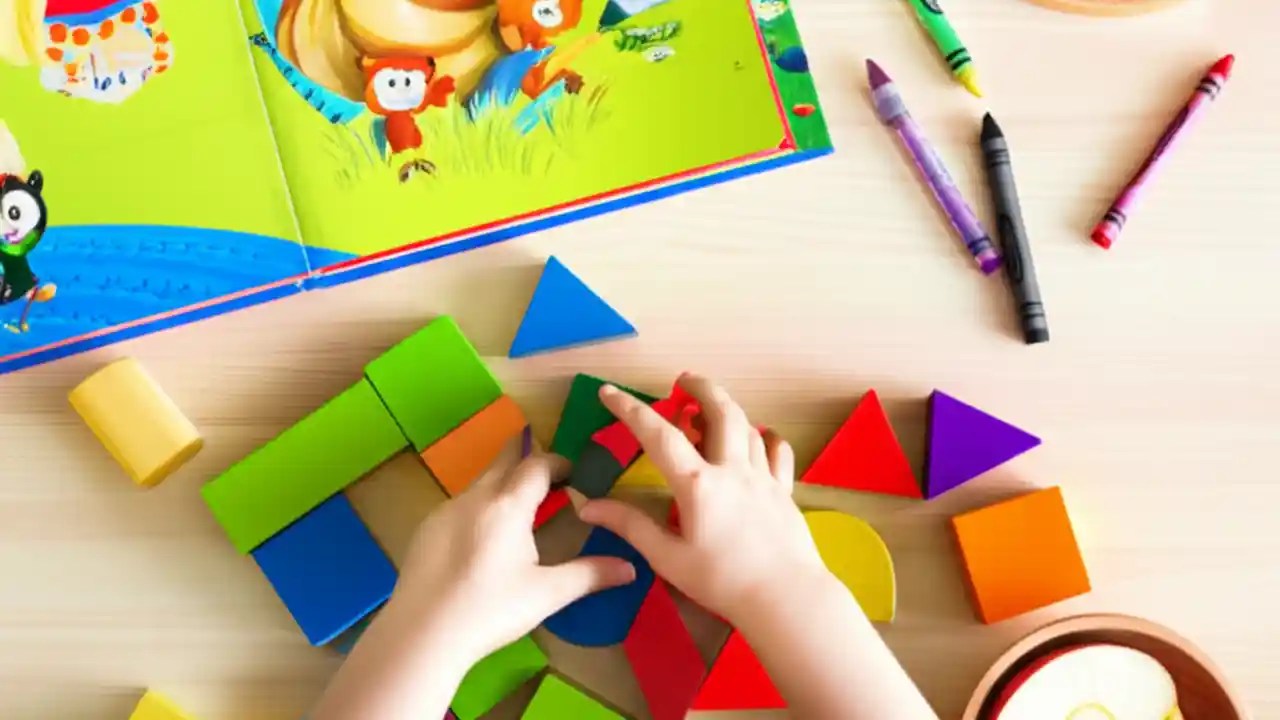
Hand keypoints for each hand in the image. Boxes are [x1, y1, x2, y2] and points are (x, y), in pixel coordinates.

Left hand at [390, 454, 635, 661]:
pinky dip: (478, 506)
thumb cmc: (490, 609)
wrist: (422, 633)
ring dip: (501, 483)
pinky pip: (458, 505)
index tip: (573, 472)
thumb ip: (589, 575)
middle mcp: (475, 497)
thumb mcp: (547, 594)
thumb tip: (630, 568)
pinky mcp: (424, 529)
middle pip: (503, 460)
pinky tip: (481, 538)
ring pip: (479, 483)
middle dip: (526, 458)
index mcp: (509, 504)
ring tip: (518, 507)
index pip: (537, 464)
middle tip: (546, 470)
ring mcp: (445, 511)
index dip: (558, 462)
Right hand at [579, 373, 831, 628]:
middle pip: (720, 412)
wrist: (785, 598)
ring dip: (727, 410)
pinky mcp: (785, 492)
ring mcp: (763, 478)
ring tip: (711, 409)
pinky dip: (767, 438)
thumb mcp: (668, 558)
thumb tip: (588, 506)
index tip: (610, 392)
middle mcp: (732, 470)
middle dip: (700, 389)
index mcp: (698, 484)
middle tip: (684, 380)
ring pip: (747, 427)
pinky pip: (778, 452)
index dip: (630, 410)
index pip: (658, 435)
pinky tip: (761, 437)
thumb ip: (631, 526)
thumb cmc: (721, 582)